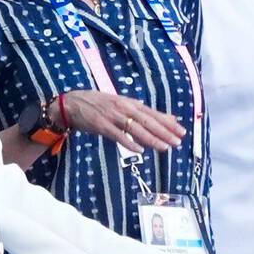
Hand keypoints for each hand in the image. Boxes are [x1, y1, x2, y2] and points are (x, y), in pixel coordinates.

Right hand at [53, 90, 183, 153]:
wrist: (71, 104)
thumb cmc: (98, 104)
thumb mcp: (121, 103)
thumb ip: (141, 111)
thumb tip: (163, 116)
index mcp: (129, 103)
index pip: (152, 113)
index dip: (167, 123)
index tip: (181, 131)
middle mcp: (123, 108)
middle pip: (147, 121)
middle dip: (164, 132)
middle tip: (178, 141)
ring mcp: (112, 116)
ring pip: (135, 129)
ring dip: (151, 139)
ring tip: (164, 147)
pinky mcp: (101, 125)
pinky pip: (117, 135)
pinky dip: (129, 143)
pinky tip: (139, 150)